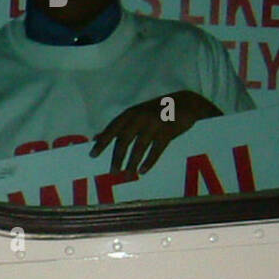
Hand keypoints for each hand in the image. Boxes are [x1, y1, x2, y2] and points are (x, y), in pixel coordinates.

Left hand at [90, 90, 221, 174]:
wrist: (187, 103)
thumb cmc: (156, 111)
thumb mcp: (135, 114)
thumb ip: (117, 126)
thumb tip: (95, 137)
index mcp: (131, 113)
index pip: (112, 128)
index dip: (102, 142)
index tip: (92, 156)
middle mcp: (141, 117)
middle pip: (125, 139)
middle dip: (117, 157)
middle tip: (112, 172)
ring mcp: (155, 123)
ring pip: (140, 146)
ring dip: (132, 162)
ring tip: (128, 175)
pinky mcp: (168, 130)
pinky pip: (156, 149)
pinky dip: (149, 161)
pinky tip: (143, 170)